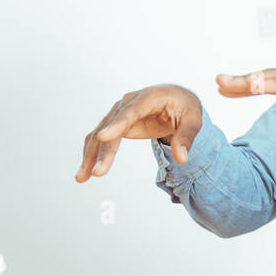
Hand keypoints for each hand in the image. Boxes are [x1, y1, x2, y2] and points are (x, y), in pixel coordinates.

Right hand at [76, 84, 201, 180]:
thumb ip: (186, 138)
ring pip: (100, 133)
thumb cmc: (185, 107)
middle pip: (112, 126)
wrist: (176, 98)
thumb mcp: (193, 120)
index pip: (131, 112)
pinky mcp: (116, 123)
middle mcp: (129, 102)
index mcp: (149, 97)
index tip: (102, 138)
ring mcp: (119, 112)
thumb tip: (181, 158)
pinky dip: (92, 153)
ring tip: (82, 178)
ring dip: (90, 155)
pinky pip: (100, 138)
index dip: (117, 125)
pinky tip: (85, 170)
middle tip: (97, 173)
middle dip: (103, 150)